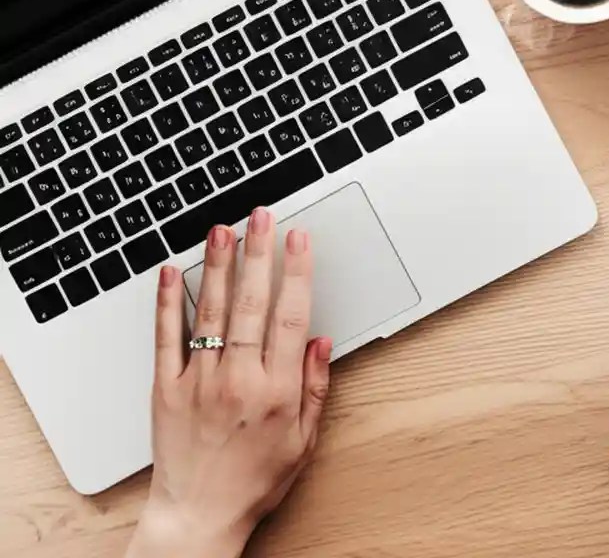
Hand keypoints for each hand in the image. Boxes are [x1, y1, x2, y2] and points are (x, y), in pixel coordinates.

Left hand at [126, 209, 331, 557]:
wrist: (200, 515)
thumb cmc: (255, 481)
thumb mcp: (303, 439)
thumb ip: (314, 386)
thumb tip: (320, 341)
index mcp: (276, 390)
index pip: (291, 317)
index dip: (297, 272)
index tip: (300, 240)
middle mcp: (238, 380)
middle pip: (253, 303)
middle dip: (259, 253)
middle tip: (261, 217)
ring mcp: (198, 382)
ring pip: (212, 312)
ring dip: (219, 266)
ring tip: (223, 229)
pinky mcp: (165, 389)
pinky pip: (166, 337)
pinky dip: (169, 302)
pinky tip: (174, 272)